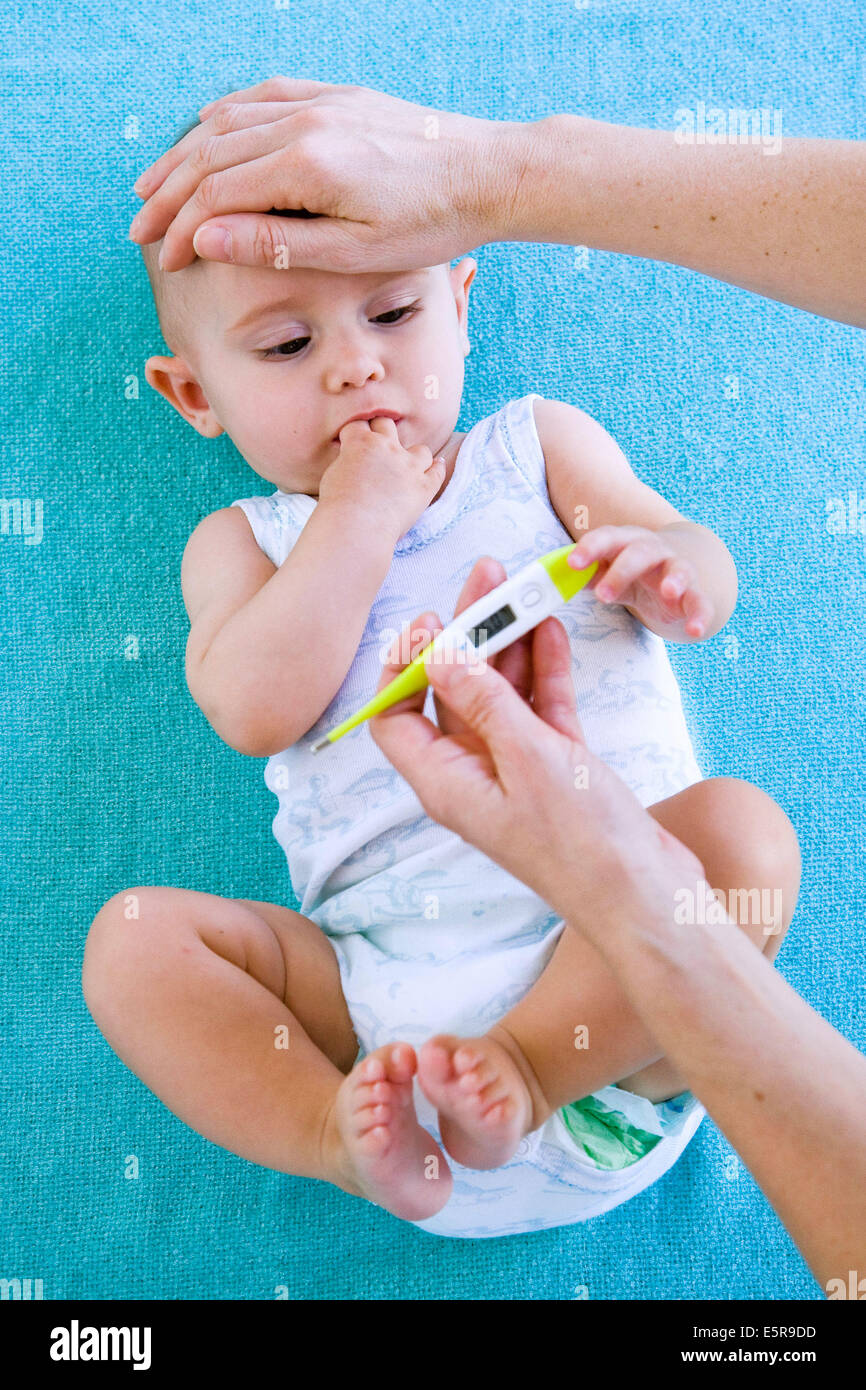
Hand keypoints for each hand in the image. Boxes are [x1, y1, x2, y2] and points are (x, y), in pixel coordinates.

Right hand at [129, 78, 527, 272]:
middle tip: (140, 230)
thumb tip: (206, 237)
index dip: (182, 229)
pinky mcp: (337, 97)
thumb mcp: (353, 252)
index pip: (216, 196)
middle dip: (168, 194)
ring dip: (185, 155)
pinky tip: (208, 132)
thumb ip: (276, 244)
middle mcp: (304, 123)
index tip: (165, 260)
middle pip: (209, 155)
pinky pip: (263, 97)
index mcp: (305, 166)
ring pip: (228, 122)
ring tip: (155, 186)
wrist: (489, 174)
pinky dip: (225, 117)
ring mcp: (320, 103)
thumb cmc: (430, 224)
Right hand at [316, 417, 445, 540]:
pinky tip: (437, 465)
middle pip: (387, 425)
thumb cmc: (336, 506)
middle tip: (378, 447)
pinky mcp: (424, 486)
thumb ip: (347, 460)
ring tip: (410, 464)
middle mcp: (387, 447)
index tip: (354, 441)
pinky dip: (437, 468)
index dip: (355, 432)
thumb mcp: (332, 474)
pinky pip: (437, 472)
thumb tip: (353, 460)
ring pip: (420, 449)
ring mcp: (409, 466)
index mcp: (360, 442)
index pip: (358, 424)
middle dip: (382, 432)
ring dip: (415, 455)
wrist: (356, 528)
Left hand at [370, 558, 704, 930]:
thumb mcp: (527, 757)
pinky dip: (545, 671)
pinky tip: (551, 631)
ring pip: (501, 694)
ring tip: (522, 591)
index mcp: (446, 783)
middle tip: (486, 579)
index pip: (396, 719)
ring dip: (510, 644)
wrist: (646, 893)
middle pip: (454, 693)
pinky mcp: (557, 768)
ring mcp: (516, 770)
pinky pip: (541, 708)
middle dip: (467, 635)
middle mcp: (473, 775)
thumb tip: (439, 655)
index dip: (404, 668)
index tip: (429, 621)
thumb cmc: (582, 843)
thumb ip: (483, 701)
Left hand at [570, 525, 714, 638]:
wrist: (672, 577)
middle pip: (640, 552)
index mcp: (626, 542)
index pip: (607, 538)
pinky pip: (700, 602)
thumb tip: (554, 580)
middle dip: (622, 571)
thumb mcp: (606, 573)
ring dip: (674, 579)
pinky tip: (696, 631)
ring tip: (669, 591)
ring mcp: (677, 571)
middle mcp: (654, 551)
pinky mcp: (694, 595)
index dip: (590, 548)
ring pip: (679, 569)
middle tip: (602, 596)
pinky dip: (701, 616)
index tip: (572, 564)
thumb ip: (584, 576)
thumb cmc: (630, 573)